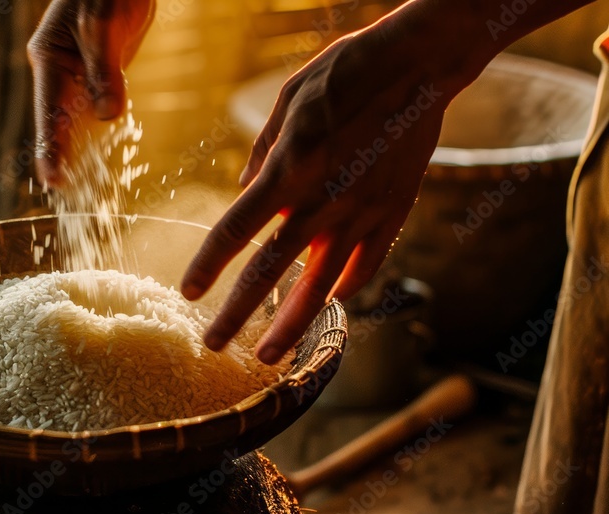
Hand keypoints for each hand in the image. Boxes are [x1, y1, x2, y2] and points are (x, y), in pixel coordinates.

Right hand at [27, 0, 153, 186]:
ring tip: (84, 190)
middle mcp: (59, 72)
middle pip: (60, 123)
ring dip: (83, 153)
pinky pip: (100, 112)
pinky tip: (106, 161)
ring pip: (80, 122)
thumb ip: (105, 71)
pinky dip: (104, 136)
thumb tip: (108, 115)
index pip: (47, 111)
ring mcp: (79, 76)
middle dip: (64, 159)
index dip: (50, 148)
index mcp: (49, 59)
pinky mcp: (99, 76)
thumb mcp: (103, 26)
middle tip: (68, 197)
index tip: (52, 180)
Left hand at [181, 27, 461, 363]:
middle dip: (237, 314)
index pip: (235, 230)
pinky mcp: (394, 213)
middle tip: (212, 345)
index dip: (208, 266)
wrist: (421, 62)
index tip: (188, 291)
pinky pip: (366, 265)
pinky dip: (346, 287)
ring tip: (270, 355)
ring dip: (290, 324)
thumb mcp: (287, 101)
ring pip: (321, 286)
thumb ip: (263, 155)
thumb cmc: (346, 72)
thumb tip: (244, 191)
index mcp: (288, 170)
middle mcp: (323, 201)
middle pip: (270, 272)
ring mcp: (362, 213)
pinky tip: (332, 300)